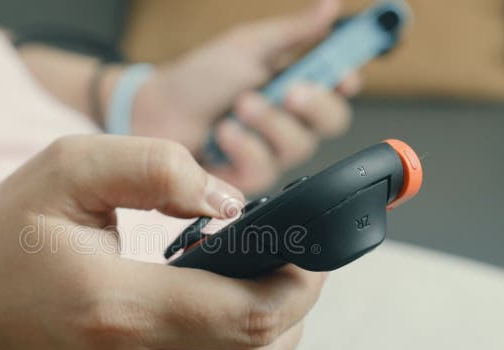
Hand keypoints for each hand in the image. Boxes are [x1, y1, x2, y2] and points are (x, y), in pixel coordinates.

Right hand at [0, 135, 325, 349]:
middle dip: (296, 311)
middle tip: (297, 269)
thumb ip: (157, 168)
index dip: (298, 282)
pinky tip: (211, 318)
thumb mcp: (67, 170)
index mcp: (114, 308)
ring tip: (258, 288)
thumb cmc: (0, 241)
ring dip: (267, 337)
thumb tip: (227, 203)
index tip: (309, 252)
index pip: (247, 313)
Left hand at [130, 0, 359, 193]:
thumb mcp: (247, 46)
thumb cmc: (197, 80)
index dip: (346, 82)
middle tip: (288, 92)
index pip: (340, 88)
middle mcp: (288, 121)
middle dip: (312, 105)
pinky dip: (244, 149)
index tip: (343, 76)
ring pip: (297, 148)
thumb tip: (329, 7)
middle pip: (330, 123)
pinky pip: (265, 172)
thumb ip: (292, 33)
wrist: (157, 110)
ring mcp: (269, 152)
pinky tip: (223, 135)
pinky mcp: (247, 178)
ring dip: (267, 124)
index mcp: (295, 85)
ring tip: (238, 106)